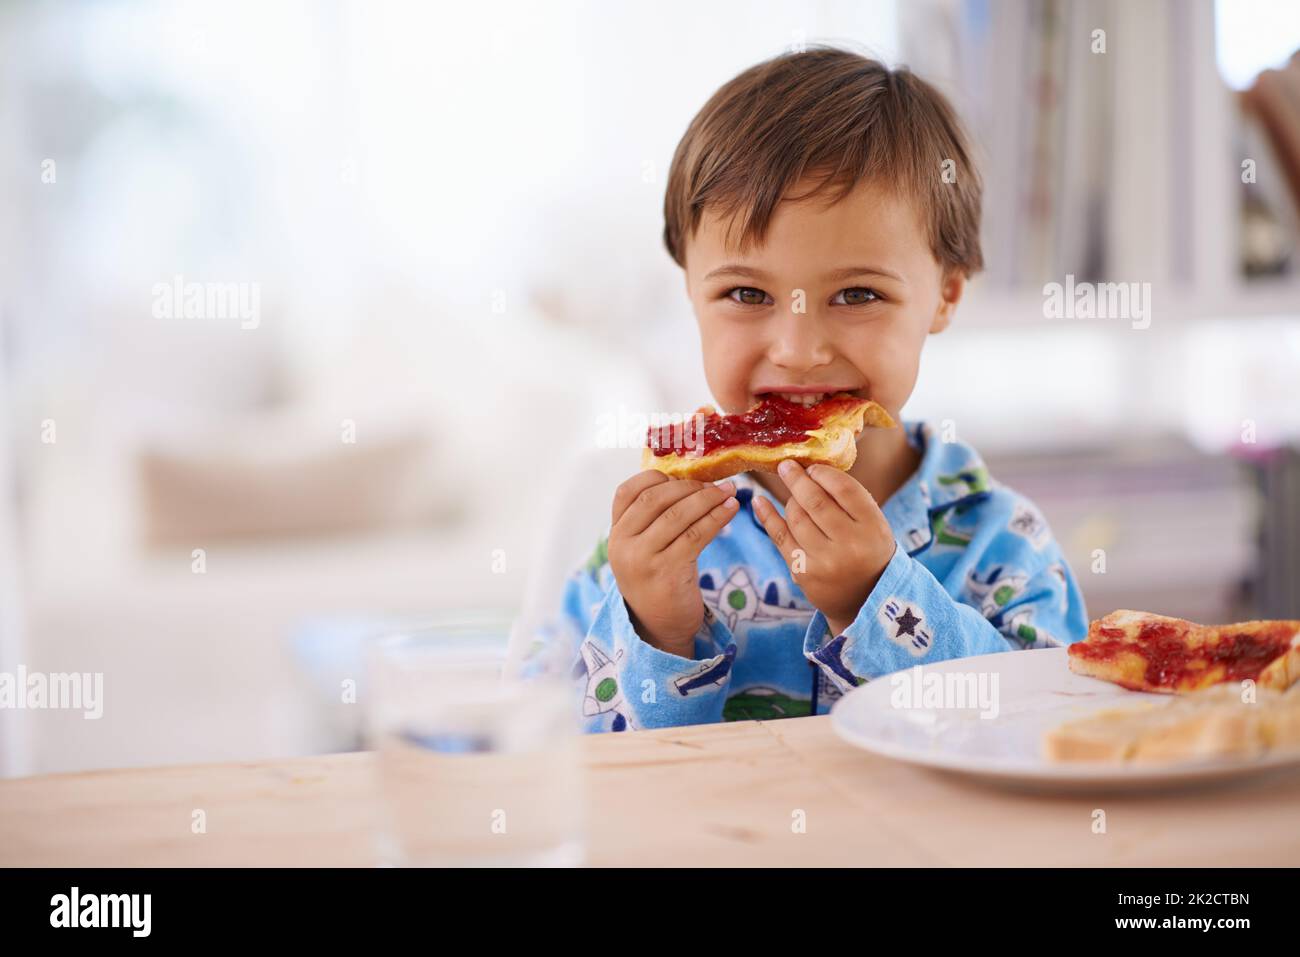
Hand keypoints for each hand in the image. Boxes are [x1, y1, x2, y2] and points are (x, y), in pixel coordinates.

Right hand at [607, 470, 739, 655]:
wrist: (660, 628)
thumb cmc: (658, 581)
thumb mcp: (643, 550)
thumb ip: (651, 520)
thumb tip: (687, 480)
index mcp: (616, 534)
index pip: (627, 492)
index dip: (656, 477)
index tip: (683, 476)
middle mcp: (623, 545)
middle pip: (656, 499)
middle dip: (689, 486)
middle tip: (716, 484)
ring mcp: (643, 559)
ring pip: (678, 515)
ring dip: (708, 498)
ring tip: (729, 492)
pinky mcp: (668, 572)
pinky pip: (696, 535)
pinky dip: (716, 517)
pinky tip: (731, 510)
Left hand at [753, 460, 896, 635]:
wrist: (865, 601)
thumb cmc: (868, 552)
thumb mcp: (874, 526)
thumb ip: (851, 500)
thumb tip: (813, 468)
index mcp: (873, 528)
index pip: (845, 489)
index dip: (824, 473)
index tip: (813, 467)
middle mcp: (850, 545)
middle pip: (816, 501)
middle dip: (797, 479)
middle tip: (786, 465)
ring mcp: (824, 561)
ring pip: (796, 517)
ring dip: (790, 500)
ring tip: (792, 493)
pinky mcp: (803, 572)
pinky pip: (780, 536)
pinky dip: (767, 516)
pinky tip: (759, 501)